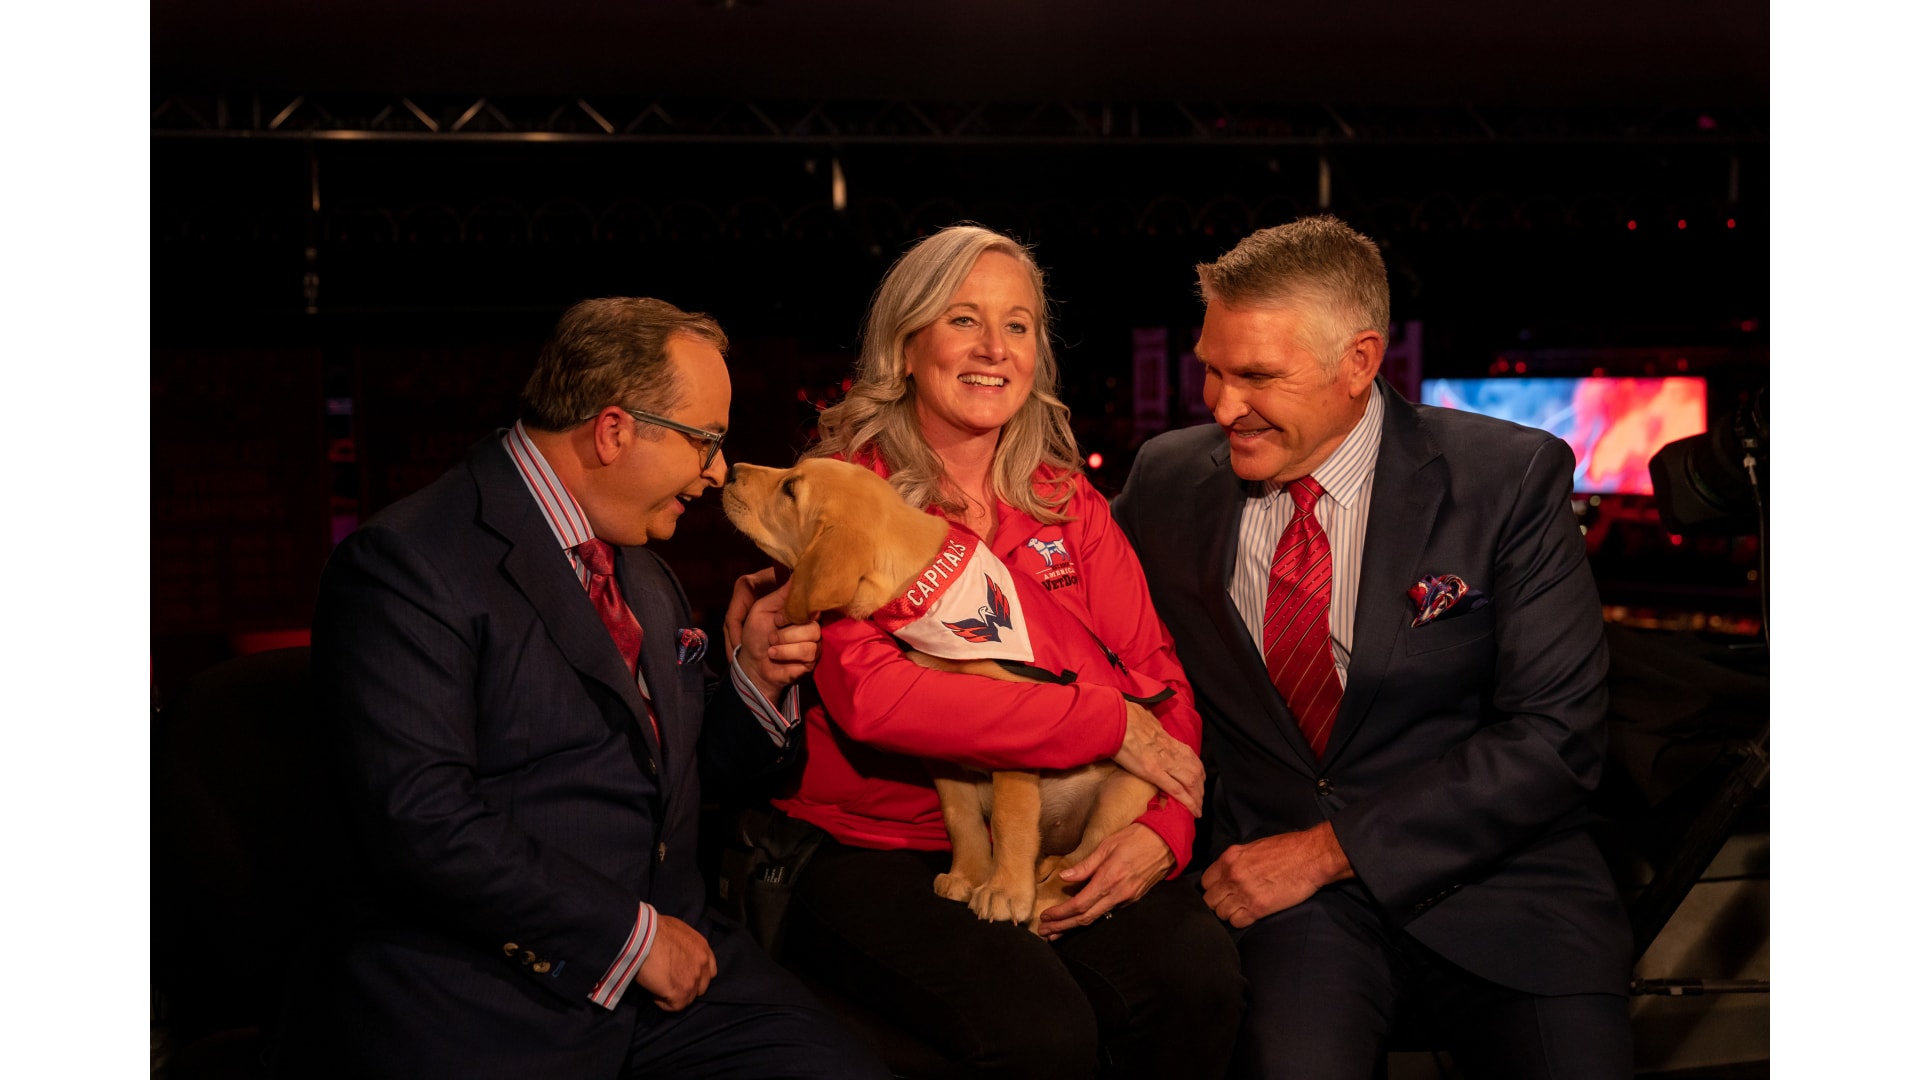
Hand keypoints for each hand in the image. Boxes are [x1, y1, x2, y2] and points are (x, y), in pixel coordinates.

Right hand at [633, 914, 716, 1011]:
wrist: (643, 936)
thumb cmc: (653, 929)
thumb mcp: (677, 931)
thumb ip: (684, 946)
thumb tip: (676, 954)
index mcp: (702, 947)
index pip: (709, 970)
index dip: (696, 975)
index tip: (682, 975)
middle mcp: (702, 964)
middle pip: (701, 987)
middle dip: (686, 987)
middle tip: (669, 982)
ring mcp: (693, 979)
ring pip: (688, 998)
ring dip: (673, 995)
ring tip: (657, 986)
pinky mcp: (681, 992)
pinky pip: (674, 1007)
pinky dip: (662, 1002)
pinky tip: (653, 991)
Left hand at [725, 567, 821, 701]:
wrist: (752, 665)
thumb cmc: (754, 636)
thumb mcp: (762, 609)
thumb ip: (781, 594)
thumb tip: (798, 573)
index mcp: (799, 611)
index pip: (812, 602)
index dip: (796, 610)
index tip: (778, 618)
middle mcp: (810, 625)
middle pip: (813, 621)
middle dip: (787, 630)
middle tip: (771, 635)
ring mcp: (814, 642)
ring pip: (812, 636)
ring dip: (785, 643)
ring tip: (771, 647)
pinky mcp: (813, 660)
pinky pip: (809, 652)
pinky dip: (787, 654)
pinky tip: (775, 655)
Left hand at [1036, 824, 1174, 938]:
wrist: (1166, 842)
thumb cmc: (1135, 838)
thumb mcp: (1107, 846)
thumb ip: (1085, 865)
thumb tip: (1065, 877)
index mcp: (1108, 879)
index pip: (1079, 905)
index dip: (1060, 914)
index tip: (1045, 917)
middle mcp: (1118, 894)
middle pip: (1085, 918)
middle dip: (1063, 927)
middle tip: (1044, 933)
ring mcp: (1127, 899)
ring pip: (1096, 918)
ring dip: (1074, 926)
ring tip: (1056, 933)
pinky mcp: (1133, 899)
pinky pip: (1108, 912)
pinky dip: (1090, 919)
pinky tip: (1079, 920)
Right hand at [1112, 701, 1203, 816]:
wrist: (1117, 719)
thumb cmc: (1127, 716)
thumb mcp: (1146, 718)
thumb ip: (1152, 725)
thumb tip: (1152, 725)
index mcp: (1168, 739)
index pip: (1190, 756)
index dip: (1198, 769)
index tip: (1199, 779)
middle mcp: (1171, 752)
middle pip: (1195, 771)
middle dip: (1200, 787)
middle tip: (1200, 798)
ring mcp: (1164, 762)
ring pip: (1191, 781)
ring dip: (1197, 796)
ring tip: (1198, 808)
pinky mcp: (1153, 772)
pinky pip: (1176, 789)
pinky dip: (1188, 802)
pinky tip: (1193, 811)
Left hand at [1199, 821, 1353, 927]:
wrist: (1311, 857)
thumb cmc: (1287, 849)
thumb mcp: (1254, 847)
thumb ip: (1236, 861)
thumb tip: (1228, 872)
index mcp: (1230, 858)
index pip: (1205, 881)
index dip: (1213, 888)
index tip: (1221, 891)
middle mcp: (1232, 875)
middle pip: (1209, 900)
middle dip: (1218, 903)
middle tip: (1230, 903)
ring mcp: (1244, 892)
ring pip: (1221, 913)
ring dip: (1229, 913)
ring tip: (1242, 909)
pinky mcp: (1258, 908)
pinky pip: (1237, 922)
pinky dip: (1241, 921)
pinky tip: (1251, 914)